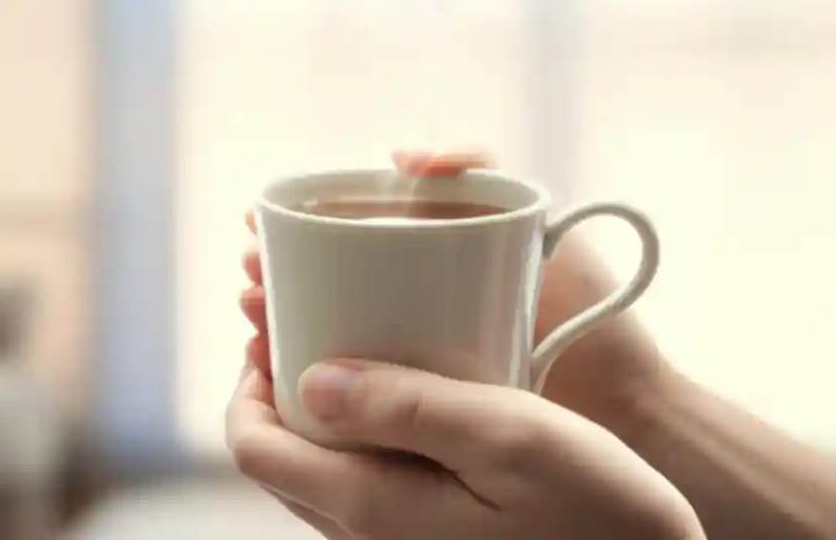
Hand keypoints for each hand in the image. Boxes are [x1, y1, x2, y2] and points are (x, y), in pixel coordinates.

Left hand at [227, 359, 702, 538]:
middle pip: (277, 459)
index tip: (280, 329)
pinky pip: (364, 492)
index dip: (247, 382)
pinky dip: (363, 443)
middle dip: (279, 390)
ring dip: (321, 416)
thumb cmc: (597, 513)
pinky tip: (416, 408)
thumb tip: (308, 379)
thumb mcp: (507, 436)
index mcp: (368, 506)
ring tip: (368, 357)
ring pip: (318, 476)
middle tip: (318, 327)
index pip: (251, 445)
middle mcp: (365, 539)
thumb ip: (403, 405)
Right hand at [240, 149, 670, 438]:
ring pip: (320, 332)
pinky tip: (276, 370)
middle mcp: (406, 302)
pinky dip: (303, 377)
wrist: (626, 408)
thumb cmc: (584, 307)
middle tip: (247, 275)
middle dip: (271, 275)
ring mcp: (406, 355)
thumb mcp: (531, 222)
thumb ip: (477, 168)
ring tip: (254, 318)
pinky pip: (344, 387)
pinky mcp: (410, 404)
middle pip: (318, 281)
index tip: (254, 227)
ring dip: (275, 322)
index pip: (338, 231)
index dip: (290, 226)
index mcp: (426, 254)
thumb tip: (399, 153)